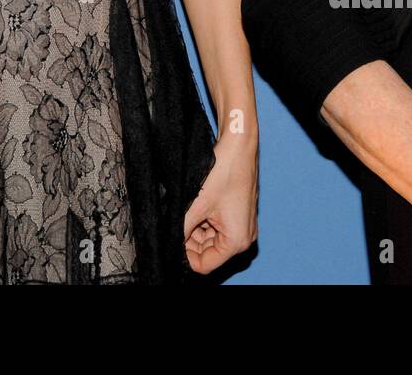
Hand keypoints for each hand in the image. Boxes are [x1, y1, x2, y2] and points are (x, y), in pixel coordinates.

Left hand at [183, 128, 257, 274]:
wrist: (238, 146)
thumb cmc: (224, 171)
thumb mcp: (196, 204)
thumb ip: (181, 229)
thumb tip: (168, 242)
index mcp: (237, 242)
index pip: (204, 265)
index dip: (185, 254)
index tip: (172, 238)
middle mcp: (243, 238)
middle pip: (207, 252)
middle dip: (189, 239)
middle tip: (178, 218)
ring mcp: (241, 226)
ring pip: (209, 238)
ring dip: (195, 227)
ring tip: (189, 207)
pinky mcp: (237, 215)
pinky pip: (215, 226)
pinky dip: (202, 218)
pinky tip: (196, 203)